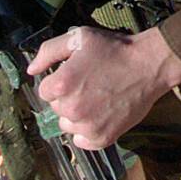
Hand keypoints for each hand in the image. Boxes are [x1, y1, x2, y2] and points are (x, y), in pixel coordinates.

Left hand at [27, 26, 180, 150]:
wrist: (149, 65)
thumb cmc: (115, 50)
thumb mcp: (79, 38)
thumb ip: (48, 51)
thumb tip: (31, 69)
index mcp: (61, 85)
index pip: (45, 91)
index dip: (60, 81)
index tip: (77, 75)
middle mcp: (71, 109)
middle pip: (56, 108)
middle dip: (69, 97)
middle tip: (91, 85)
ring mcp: (87, 126)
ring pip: (68, 125)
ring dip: (78, 115)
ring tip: (98, 99)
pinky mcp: (102, 138)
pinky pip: (82, 141)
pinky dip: (89, 131)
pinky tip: (101, 114)